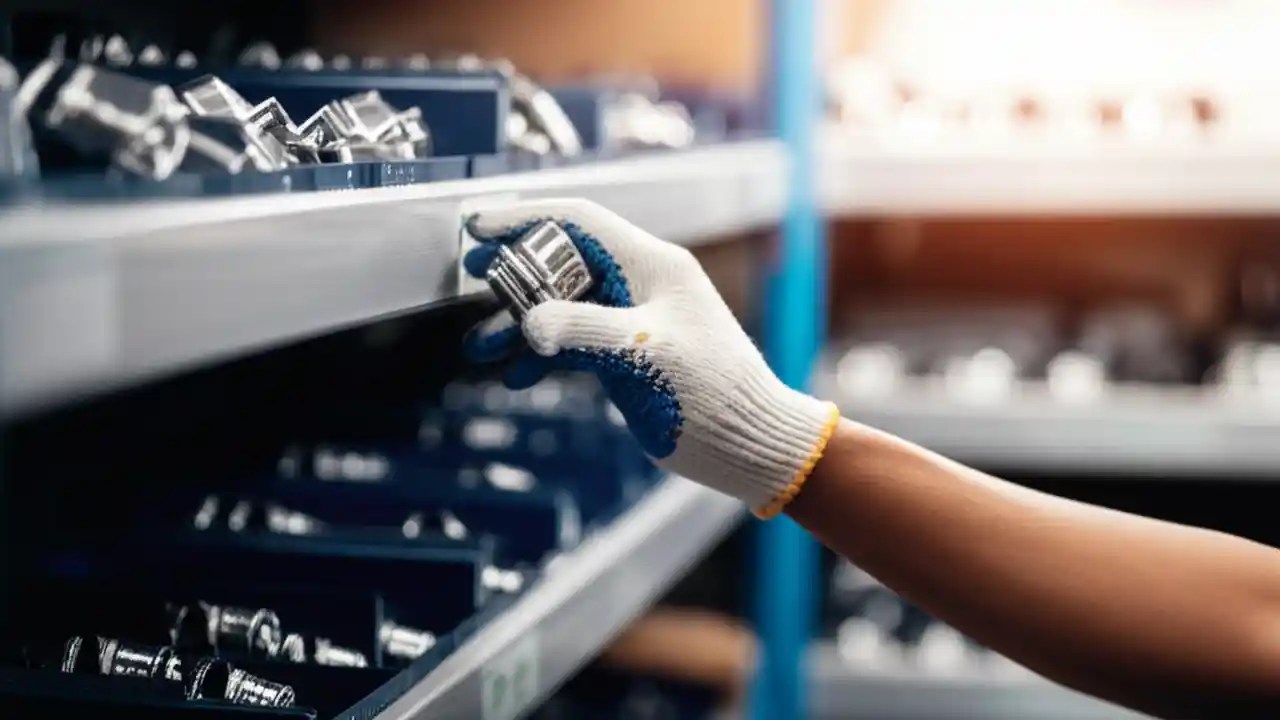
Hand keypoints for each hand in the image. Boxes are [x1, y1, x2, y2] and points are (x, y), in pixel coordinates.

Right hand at [463, 199, 837, 516]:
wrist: (751, 443)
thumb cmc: (715, 393)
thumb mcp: (646, 355)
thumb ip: (585, 330)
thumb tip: (530, 321)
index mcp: (652, 266)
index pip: (579, 223)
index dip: (525, 219)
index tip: (479, 228)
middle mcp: (641, 284)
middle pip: (564, 262)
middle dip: (514, 273)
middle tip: (471, 279)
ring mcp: (634, 320)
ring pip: (564, 306)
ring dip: (521, 322)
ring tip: (479, 344)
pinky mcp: (628, 355)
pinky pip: (575, 341)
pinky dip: (544, 353)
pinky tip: (516, 373)